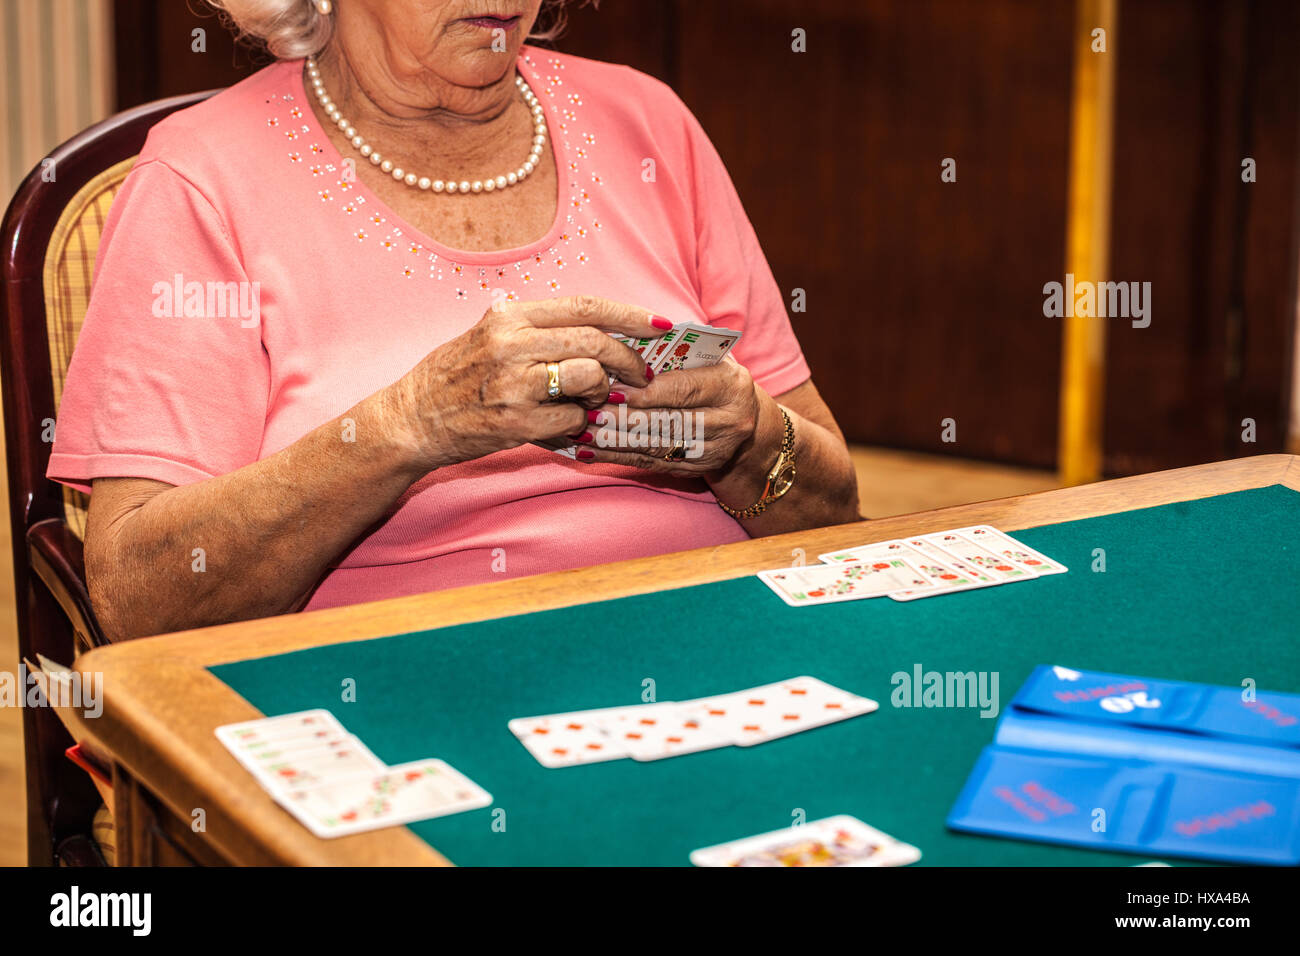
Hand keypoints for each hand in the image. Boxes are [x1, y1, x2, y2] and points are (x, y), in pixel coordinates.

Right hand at [388, 296, 668, 468]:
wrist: (410, 420)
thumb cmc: (454, 380)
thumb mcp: (489, 336)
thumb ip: (537, 330)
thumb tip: (598, 333)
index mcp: (510, 317)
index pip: (585, 306)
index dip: (629, 315)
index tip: (659, 325)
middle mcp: (511, 343)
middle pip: (595, 342)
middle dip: (629, 360)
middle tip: (641, 376)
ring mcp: (513, 383)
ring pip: (588, 378)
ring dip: (601, 394)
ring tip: (590, 403)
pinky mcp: (514, 421)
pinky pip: (572, 421)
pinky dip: (578, 426)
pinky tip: (564, 426)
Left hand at [576, 358, 764, 474]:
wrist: (748, 423)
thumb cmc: (715, 378)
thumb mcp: (707, 359)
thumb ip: (673, 354)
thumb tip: (620, 346)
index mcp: (731, 386)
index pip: (683, 389)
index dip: (645, 391)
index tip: (611, 387)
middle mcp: (728, 422)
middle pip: (666, 421)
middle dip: (621, 417)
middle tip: (585, 411)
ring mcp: (713, 451)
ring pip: (654, 446)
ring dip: (612, 440)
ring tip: (578, 431)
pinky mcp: (695, 470)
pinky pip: (650, 464)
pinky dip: (616, 458)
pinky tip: (588, 452)